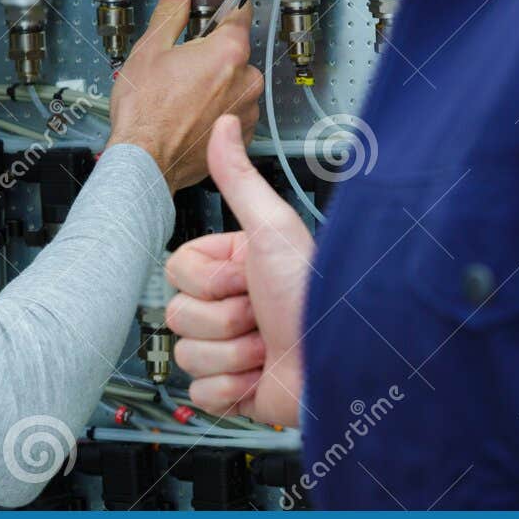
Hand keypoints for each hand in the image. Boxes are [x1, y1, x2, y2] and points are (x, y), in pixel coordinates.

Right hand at [107, 0, 262, 189]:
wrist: (147, 160)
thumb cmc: (146, 113)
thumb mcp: (149, 49)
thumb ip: (170, 14)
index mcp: (228, 53)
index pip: (242, 12)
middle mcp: (245, 80)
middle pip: (235, 52)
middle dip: (212, 51)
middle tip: (183, 59)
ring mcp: (246, 110)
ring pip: (235, 83)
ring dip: (216, 82)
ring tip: (182, 92)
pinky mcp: (241, 136)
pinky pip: (234, 110)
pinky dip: (217, 108)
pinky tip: (190, 112)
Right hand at [164, 113, 312, 425]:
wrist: (343, 364)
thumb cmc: (316, 296)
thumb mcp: (273, 229)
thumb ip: (239, 179)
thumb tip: (222, 125)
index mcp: (229, 268)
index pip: (175, 271)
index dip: (209, 280)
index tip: (246, 277)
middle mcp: (226, 308)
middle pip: (178, 314)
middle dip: (224, 320)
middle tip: (262, 315)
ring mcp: (228, 352)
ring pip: (187, 355)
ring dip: (233, 355)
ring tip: (270, 347)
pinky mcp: (233, 392)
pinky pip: (201, 394)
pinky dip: (234, 388)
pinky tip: (262, 376)